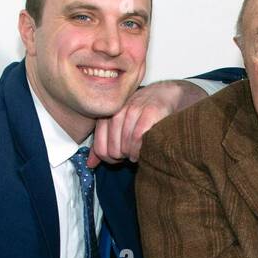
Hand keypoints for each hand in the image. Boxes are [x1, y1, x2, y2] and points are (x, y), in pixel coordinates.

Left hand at [88, 79, 206, 165]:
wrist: (168, 94)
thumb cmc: (144, 113)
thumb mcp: (120, 127)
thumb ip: (103, 144)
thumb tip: (90, 164)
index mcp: (107, 114)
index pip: (100, 148)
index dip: (110, 159)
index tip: (120, 157)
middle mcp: (118, 110)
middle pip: (113, 150)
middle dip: (123, 157)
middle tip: (132, 154)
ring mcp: (134, 109)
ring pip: (126, 146)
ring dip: (134, 155)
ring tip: (140, 151)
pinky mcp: (150, 111)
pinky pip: (139, 138)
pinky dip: (142, 149)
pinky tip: (147, 149)